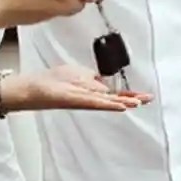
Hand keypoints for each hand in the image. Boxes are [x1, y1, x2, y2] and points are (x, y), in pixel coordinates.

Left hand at [4, 64, 151, 112]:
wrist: (31, 90)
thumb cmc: (50, 82)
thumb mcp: (75, 74)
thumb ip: (90, 77)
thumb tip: (103, 79)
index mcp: (90, 91)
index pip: (114, 93)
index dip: (130, 94)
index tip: (146, 96)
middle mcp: (88, 97)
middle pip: (114, 98)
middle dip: (132, 99)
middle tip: (149, 100)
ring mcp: (82, 99)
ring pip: (107, 101)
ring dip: (124, 102)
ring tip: (138, 103)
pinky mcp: (74, 99)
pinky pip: (94, 102)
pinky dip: (108, 104)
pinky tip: (119, 106)